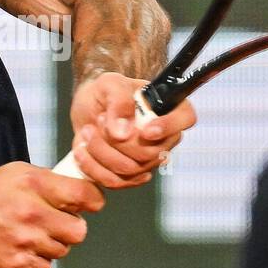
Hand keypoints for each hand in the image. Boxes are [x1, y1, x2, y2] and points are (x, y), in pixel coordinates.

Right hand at [0, 162, 105, 267]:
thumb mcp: (13, 174)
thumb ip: (47, 180)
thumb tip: (80, 189)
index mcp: (33, 183)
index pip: (85, 195)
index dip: (92, 201)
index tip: (90, 203)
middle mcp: (31, 211)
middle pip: (79, 230)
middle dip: (72, 228)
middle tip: (56, 222)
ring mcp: (25, 240)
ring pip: (63, 249)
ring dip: (52, 244)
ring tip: (29, 233)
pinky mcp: (18, 263)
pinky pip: (45, 265)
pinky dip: (37, 258)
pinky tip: (20, 246)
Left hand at [68, 72, 196, 188]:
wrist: (89, 107)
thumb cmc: (107, 92)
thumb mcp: (109, 85)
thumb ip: (119, 102)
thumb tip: (122, 132)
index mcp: (170, 108)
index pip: (185, 119)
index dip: (168, 127)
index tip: (145, 130)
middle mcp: (165, 138)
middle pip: (151, 153)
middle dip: (117, 140)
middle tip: (99, 119)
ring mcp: (148, 160)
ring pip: (129, 170)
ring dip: (101, 151)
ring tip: (87, 131)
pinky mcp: (129, 175)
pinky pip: (114, 182)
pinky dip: (93, 167)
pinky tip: (82, 150)